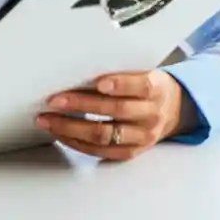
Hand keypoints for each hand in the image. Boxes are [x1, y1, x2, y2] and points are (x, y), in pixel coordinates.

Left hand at [36, 70, 193, 160]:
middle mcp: (150, 115)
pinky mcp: (130, 152)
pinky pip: (101, 151)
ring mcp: (141, 137)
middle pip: (116, 111)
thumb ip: (120, 70)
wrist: (172, 110)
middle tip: (55, 100)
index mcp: (155, 90)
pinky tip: (59, 133)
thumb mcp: (142, 71)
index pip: (140, 86)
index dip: (120, 84)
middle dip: (81, 105)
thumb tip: (77, 67)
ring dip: (71, 128)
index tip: (99, 82)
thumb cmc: (146, 85)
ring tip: (48, 120)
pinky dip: (76, 142)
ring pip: (104, 135)